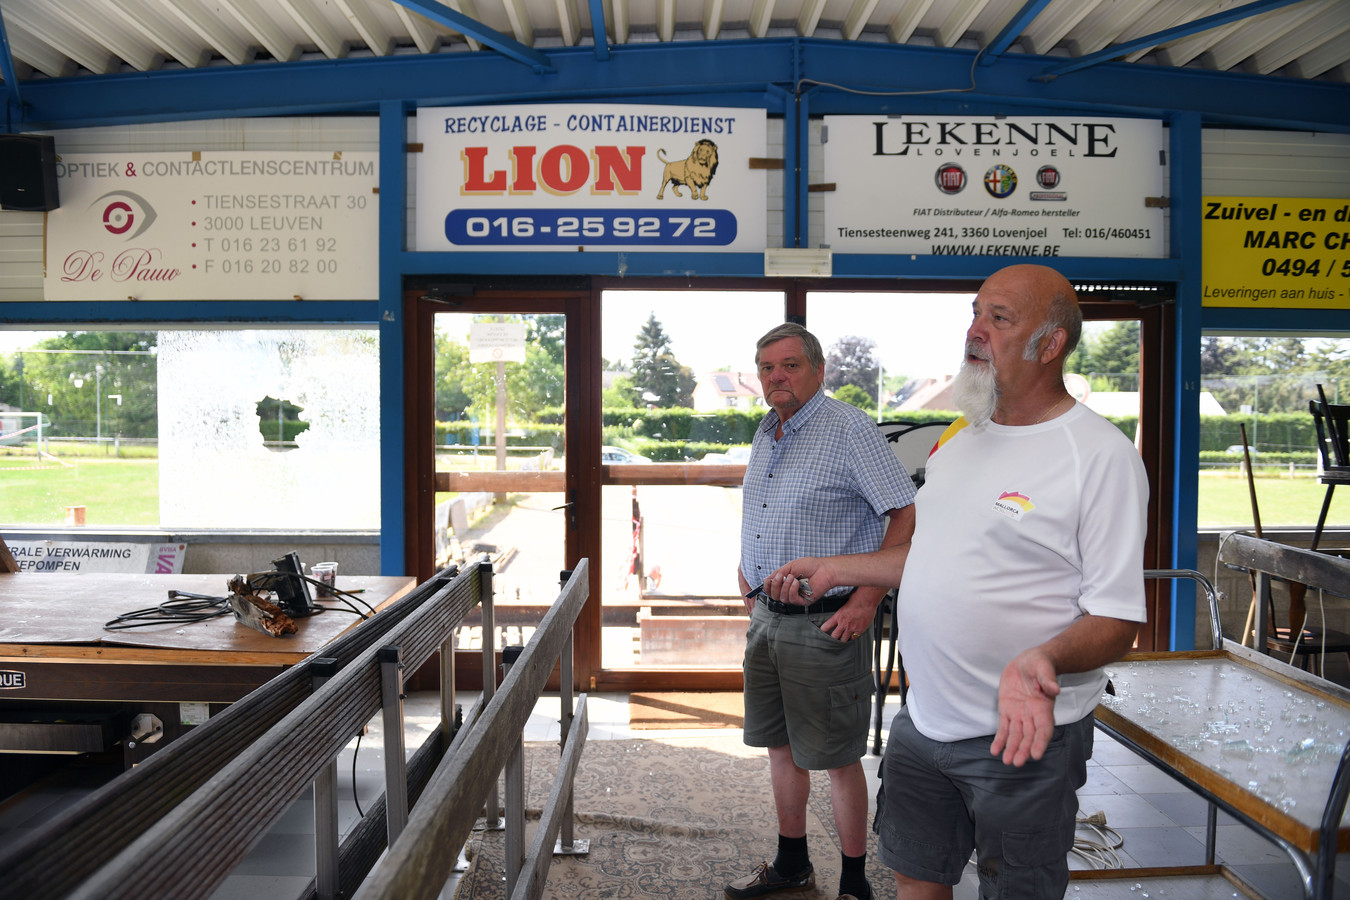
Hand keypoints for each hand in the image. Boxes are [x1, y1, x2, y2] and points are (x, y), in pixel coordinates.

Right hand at [765, 559, 833, 604]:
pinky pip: (793, 600)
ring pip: (782, 599)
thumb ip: (778, 573)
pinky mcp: (804, 601)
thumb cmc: (810, 566)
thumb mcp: (790, 566)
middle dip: (775, 586)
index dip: (767, 586)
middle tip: (781, 577)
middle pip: (774, 596)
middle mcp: (789, 591)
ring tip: (793, 578)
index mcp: (785, 584)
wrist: (824, 569)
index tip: (769, 580)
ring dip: (785, 587)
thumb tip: (768, 579)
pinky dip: (792, 590)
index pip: (771, 590)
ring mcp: (796, 597)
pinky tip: (797, 583)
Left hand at [819, 595, 876, 642]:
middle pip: (835, 636)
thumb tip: (840, 614)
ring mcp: (851, 628)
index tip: (822, 632)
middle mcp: (843, 623)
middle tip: (834, 638)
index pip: (826, 626)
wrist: (866, 601)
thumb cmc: (856, 599)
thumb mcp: (844, 605)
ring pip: (844, 639)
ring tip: (843, 639)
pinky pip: (854, 637)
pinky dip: (853, 637)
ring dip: (843, 639)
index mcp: (838, 616)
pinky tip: (853, 635)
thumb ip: (841, 613)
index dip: (823, 630)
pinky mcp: (859, 630)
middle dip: (834, 638)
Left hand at [990, 648, 1060, 766]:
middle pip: (1029, 736)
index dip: (1040, 742)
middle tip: (1017, 762)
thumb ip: (1049, 680)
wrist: (1028, 662)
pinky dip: (999, 739)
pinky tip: (995, 751)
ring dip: (1011, 748)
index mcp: (1044, 708)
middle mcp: (1032, 715)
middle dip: (1023, 749)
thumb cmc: (1040, 665)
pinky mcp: (1007, 710)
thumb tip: (1055, 689)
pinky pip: (1003, 728)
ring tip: (1007, 761)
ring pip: (1016, 735)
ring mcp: (1019, 714)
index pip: (1044, 729)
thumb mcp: (1044, 669)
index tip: (1036, 755)